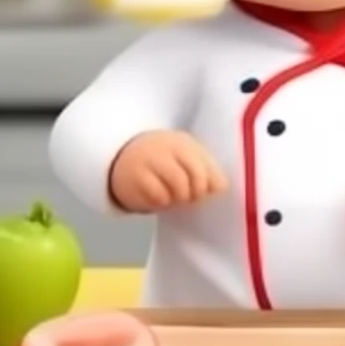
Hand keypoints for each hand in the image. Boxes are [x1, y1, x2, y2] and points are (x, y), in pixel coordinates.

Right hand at [109, 130, 227, 212]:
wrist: (123, 157)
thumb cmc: (163, 161)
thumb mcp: (185, 158)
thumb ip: (206, 170)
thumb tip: (221, 188)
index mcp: (184, 143)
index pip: (207, 165)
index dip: (211, 183)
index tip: (207, 191)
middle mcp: (169, 148)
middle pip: (197, 176)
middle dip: (197, 193)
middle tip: (191, 197)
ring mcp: (152, 161)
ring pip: (180, 187)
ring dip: (181, 198)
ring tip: (176, 197)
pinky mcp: (137, 178)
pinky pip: (160, 197)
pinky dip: (164, 203)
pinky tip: (160, 199)